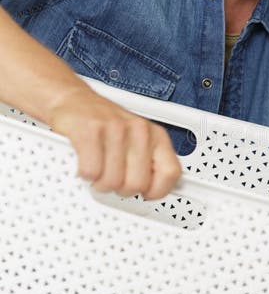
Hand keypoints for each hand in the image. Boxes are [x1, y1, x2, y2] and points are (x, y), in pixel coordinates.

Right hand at [47, 85, 181, 200]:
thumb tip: (155, 192)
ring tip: (97, 170)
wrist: (73, 99)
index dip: (158, 190)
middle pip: (137, 184)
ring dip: (100, 183)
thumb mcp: (135, 140)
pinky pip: (91, 171)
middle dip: (121, 189)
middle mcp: (139, 130)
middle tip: (112, 178)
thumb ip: (148, 164)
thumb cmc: (105, 124)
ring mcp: (115, 128)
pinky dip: (85, 174)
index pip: (171, 172)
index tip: (145, 194)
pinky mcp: (90, 130)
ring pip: (112, 182)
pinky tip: (85, 163)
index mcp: (156, 135)